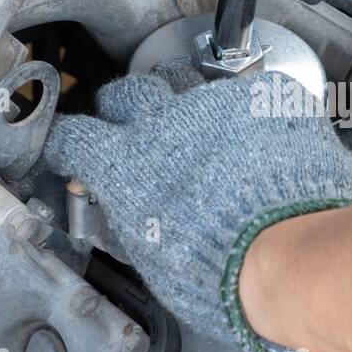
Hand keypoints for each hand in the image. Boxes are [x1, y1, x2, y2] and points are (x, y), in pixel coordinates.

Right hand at [39, 71, 351, 351]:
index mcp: (126, 166)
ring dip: (182, 98)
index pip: (74, 137)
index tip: (67, 146)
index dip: (64, 141)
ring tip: (194, 119)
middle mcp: (164, 123)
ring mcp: (216, 103)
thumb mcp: (154, 260)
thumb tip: (136, 219)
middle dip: (124, 106)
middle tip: (132, 124)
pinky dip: (244, 112)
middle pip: (128, 93)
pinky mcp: (263, 98)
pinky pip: (245, 93)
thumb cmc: (222, 272)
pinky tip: (256, 138)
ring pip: (185, 80)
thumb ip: (136, 223)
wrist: (287, 252)